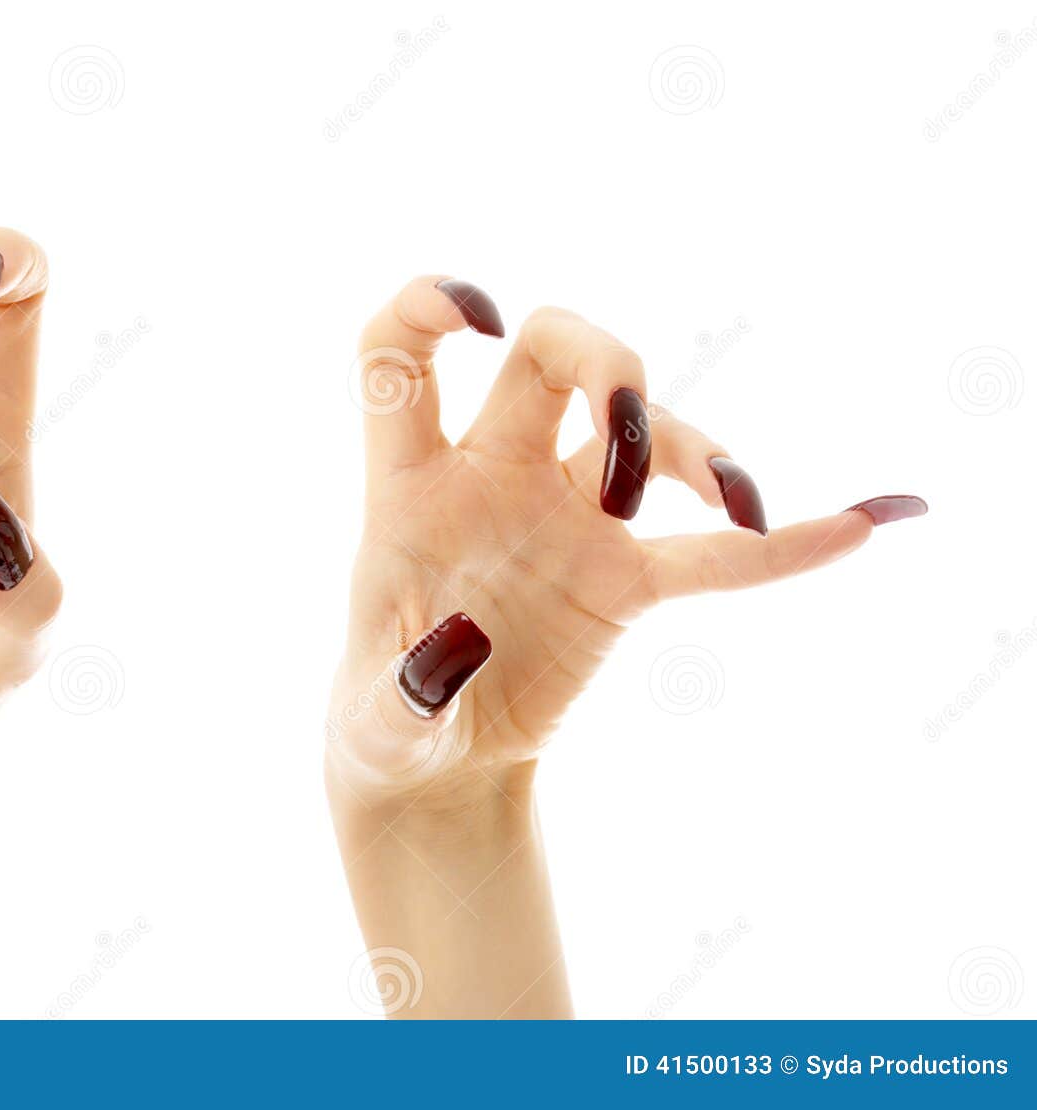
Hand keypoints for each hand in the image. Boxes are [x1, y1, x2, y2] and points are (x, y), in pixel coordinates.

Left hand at [330, 280, 923, 802]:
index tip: (482, 318)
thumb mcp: (380, 722)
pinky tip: (858, 527)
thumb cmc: (389, 720)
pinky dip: (777, 547)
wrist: (441, 763)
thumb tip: (459, 649)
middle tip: (628, 425)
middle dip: (602, 363)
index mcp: (411, 487)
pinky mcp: (622, 580)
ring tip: (735, 505)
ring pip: (640, 441)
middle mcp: (493, 477)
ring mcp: (565, 518)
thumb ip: (403, 692)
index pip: (399, 359)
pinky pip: (710, 554)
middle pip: (548, 359)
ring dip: (690, 453)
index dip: (426, 310)